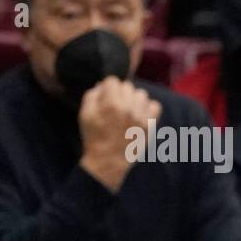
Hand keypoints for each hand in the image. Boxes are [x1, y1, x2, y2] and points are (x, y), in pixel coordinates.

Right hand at [78, 77, 161, 192]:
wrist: (108, 159)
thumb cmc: (94, 136)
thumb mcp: (84, 114)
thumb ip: (92, 95)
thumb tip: (102, 85)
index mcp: (110, 104)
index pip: (113, 80)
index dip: (108, 87)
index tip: (106, 96)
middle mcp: (128, 108)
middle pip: (127, 86)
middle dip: (120, 93)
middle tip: (116, 105)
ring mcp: (141, 117)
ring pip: (141, 94)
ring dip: (134, 99)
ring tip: (128, 110)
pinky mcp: (150, 125)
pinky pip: (155, 106)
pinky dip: (148, 107)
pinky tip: (140, 114)